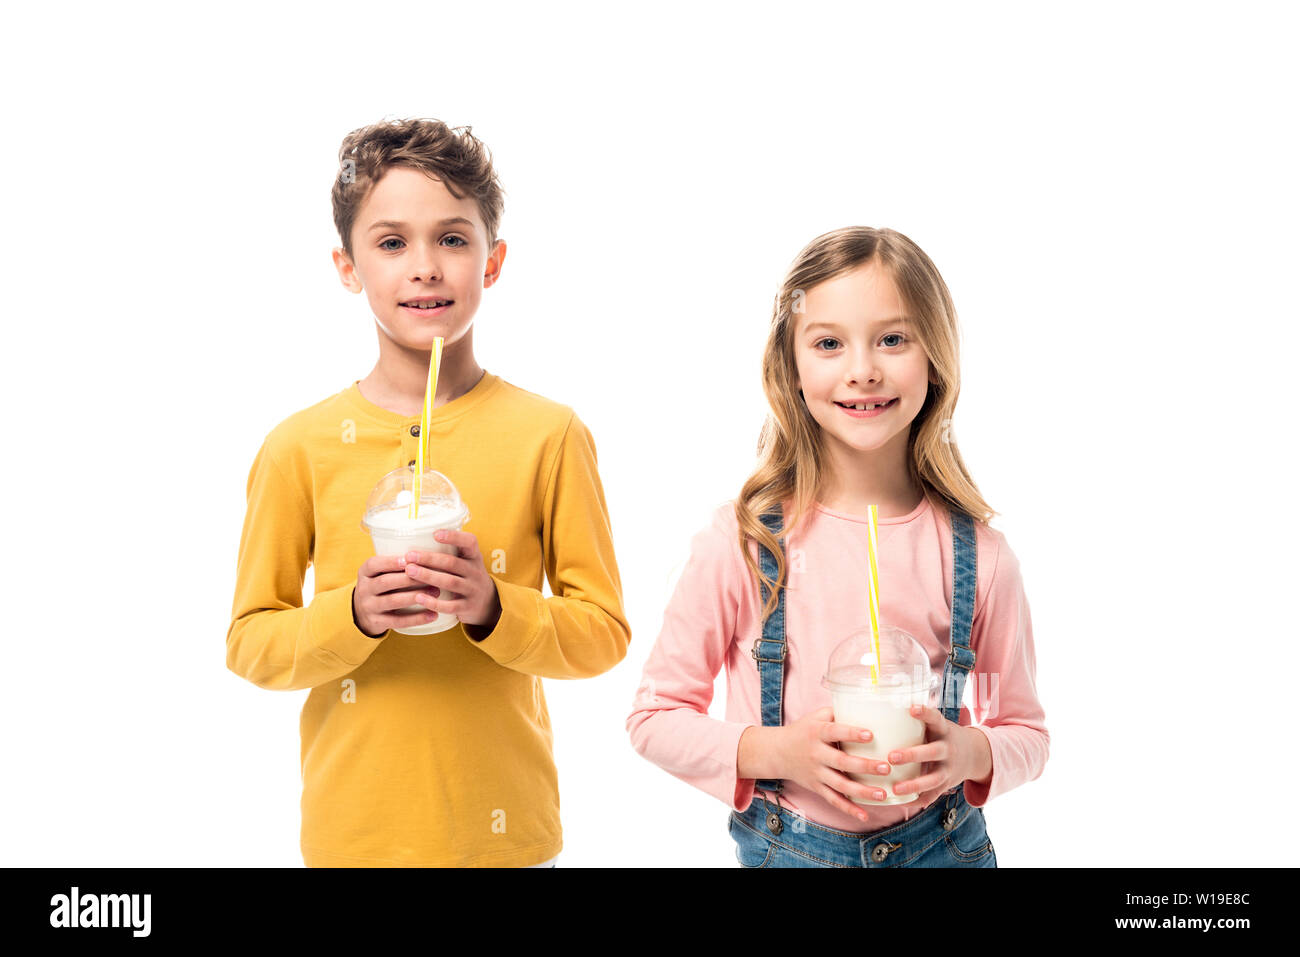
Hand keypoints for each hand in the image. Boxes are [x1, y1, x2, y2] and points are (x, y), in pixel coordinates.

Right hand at [351, 554, 441, 637]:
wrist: (361, 613)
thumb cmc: (380, 585)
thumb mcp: (379, 572)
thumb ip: (396, 564)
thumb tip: (428, 552)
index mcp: (365, 572)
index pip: (374, 564)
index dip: (391, 562)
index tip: (409, 559)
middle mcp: (364, 589)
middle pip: (385, 582)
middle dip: (409, 578)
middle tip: (431, 576)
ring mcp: (369, 607)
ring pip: (393, 601)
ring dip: (415, 596)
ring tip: (436, 592)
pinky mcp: (377, 622)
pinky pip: (398, 621)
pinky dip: (417, 618)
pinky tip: (433, 615)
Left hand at [400, 529, 501, 632]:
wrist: (488, 602)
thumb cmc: (467, 576)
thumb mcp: (467, 561)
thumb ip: (451, 550)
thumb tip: (417, 535)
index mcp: (474, 557)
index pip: (470, 542)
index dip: (454, 537)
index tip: (435, 534)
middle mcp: (475, 572)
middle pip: (452, 563)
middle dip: (429, 559)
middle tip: (409, 556)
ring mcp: (472, 590)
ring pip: (450, 582)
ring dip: (428, 576)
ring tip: (410, 571)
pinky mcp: (467, 607)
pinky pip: (450, 606)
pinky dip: (434, 602)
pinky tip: (419, 597)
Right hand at [738, 707, 892, 822]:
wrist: (777, 752)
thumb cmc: (803, 731)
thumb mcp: (815, 717)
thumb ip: (837, 712)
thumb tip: (866, 706)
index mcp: (817, 733)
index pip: (835, 732)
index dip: (852, 733)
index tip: (871, 735)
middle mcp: (816, 754)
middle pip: (841, 762)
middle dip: (865, 766)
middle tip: (886, 767)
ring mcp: (816, 773)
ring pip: (840, 785)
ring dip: (862, 791)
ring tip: (883, 793)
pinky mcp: (816, 787)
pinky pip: (833, 800)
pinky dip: (848, 809)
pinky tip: (864, 815)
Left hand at [887, 704, 992, 806]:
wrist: (975, 754)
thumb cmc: (943, 735)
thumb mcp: (937, 725)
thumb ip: (916, 720)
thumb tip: (879, 708)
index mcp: (944, 730)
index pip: (936, 718)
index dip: (925, 713)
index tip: (911, 708)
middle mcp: (948, 749)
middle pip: (933, 752)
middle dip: (912, 755)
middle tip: (891, 757)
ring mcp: (949, 768)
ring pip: (933, 779)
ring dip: (913, 785)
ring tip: (894, 789)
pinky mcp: (947, 784)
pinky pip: (933, 795)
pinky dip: (918, 800)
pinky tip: (902, 803)